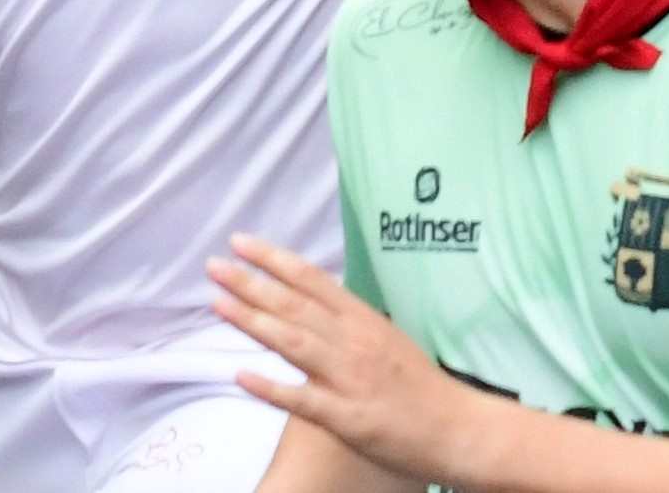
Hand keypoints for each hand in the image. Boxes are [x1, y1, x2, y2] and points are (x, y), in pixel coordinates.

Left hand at [214, 234, 487, 478]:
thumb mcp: (387, 338)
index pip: (312, 281)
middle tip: (214, 265)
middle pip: (295, 306)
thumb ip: (350, 322)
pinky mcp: (345, 417)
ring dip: (253, 322)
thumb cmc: (418, 383)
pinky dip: (272, 388)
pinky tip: (241, 377)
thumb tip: (316, 304)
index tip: (241, 244)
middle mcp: (354, 341)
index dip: (275, 261)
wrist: (454, 425)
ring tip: (217, 304)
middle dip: (251, 284)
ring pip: (294, 343)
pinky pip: (302, 400)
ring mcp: (348, 378)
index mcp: (363, 319)